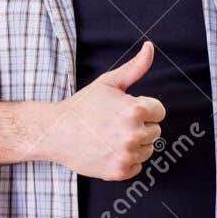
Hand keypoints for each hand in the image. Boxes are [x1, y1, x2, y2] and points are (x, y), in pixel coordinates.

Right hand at [45, 41, 164, 180]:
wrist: (56, 132)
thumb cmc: (83, 106)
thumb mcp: (108, 82)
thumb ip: (135, 67)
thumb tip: (150, 46)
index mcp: (135, 110)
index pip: (159, 112)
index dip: (143, 109)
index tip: (124, 110)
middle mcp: (134, 133)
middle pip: (155, 132)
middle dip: (140, 127)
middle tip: (114, 124)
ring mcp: (126, 154)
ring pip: (147, 150)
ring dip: (134, 144)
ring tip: (111, 137)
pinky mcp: (119, 171)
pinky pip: (137, 166)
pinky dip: (126, 160)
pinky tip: (109, 150)